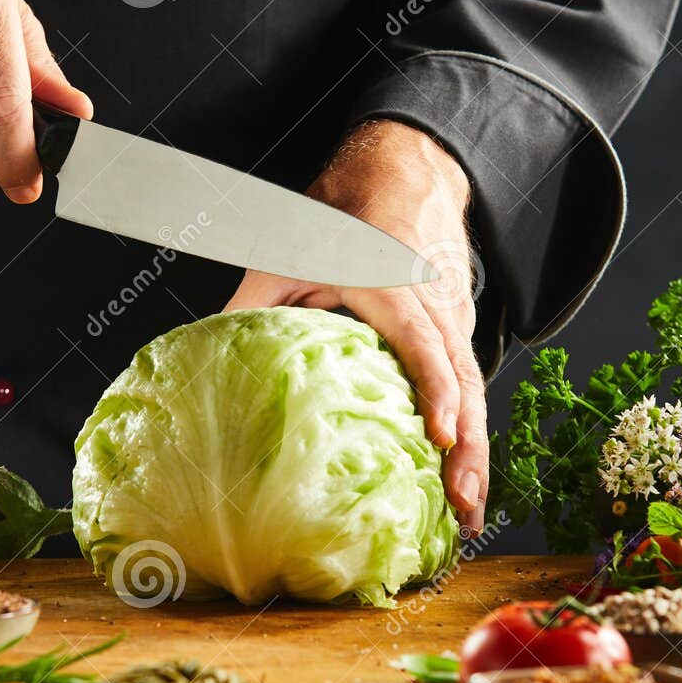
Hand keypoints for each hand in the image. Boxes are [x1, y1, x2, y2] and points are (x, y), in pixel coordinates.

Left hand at [224, 120, 487, 531]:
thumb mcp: (283, 251)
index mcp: (393, 284)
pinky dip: (470, 431)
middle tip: (464, 509)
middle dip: (469, 449)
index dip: (437, 391)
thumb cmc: (342, 210)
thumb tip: (207, 362)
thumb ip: (250, 306)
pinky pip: (469, 384)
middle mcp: (435, 305)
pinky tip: (459, 479)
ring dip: (475, 452)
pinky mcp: (460, 328)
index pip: (425, 344)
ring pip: (474, 390)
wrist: (402, 168)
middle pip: (465, 384)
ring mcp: (455, 317)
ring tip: (468, 514)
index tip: (442, 437)